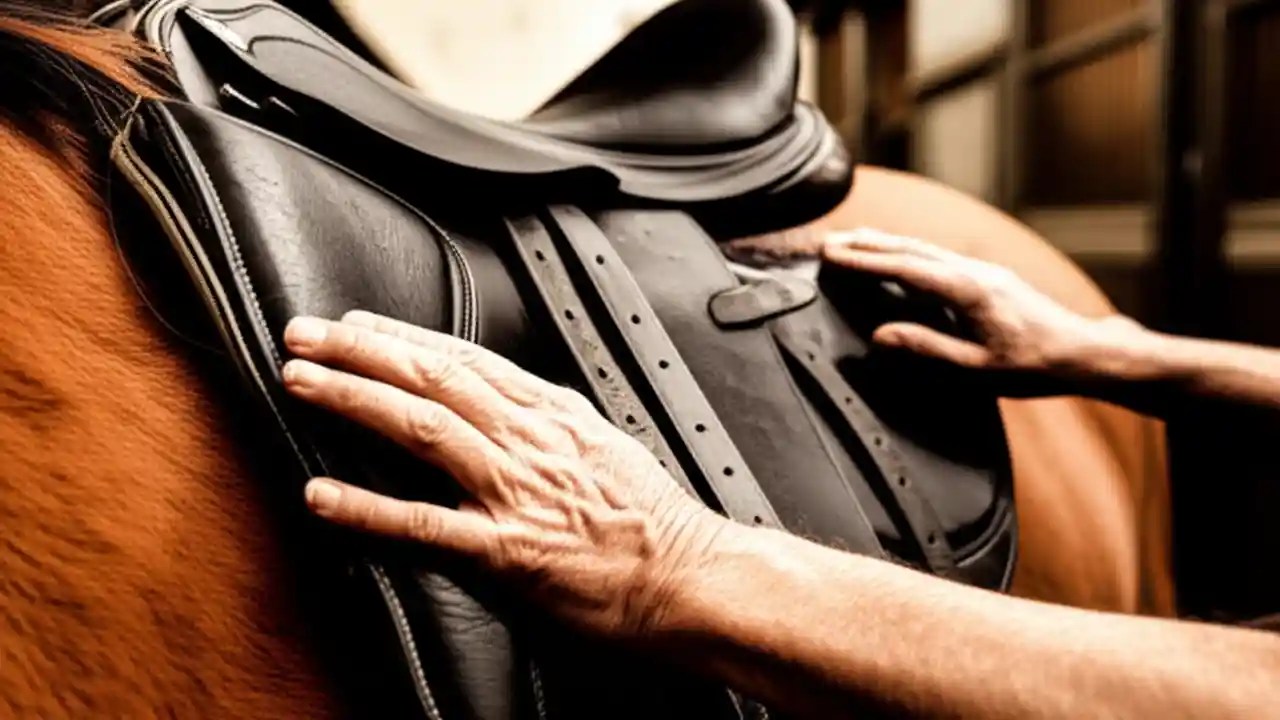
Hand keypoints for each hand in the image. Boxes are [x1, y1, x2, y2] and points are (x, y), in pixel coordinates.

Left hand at [280, 311, 729, 639]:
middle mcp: (528, 440)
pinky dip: (366, 507)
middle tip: (306, 332)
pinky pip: (422, 524)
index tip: (359, 323)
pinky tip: (321, 494)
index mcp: (552, 413)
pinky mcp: (505, 550)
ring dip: (353, 398)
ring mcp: (513, 491)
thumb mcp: (605, 446)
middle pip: (432, 377)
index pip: (465, 359)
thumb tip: (515, 405)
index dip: (403, 337)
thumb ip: (553, 424)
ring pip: (421, 427)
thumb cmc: (655, 523)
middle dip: (361, 349)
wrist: (691, 577)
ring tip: (300, 379)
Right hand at [823, 229, 1142, 394]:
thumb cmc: (1034, 366)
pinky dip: (909, 253)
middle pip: (911, 249)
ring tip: (854, 241)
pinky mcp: (987, 278)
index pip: (904, 268)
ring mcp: (982, 271)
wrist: (1082, 352)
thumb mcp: (977, 369)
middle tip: (830, 240)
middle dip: (867, 243)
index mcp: (967, 290)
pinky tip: (899, 257)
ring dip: (887, 244)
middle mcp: (973, 272)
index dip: (864, 260)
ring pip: (924, 249)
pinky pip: (938, 257)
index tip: (831, 255)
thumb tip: (880, 336)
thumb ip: (926, 348)